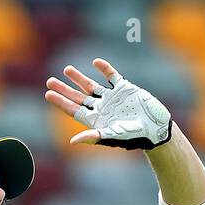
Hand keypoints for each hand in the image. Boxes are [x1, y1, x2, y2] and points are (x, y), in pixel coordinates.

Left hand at [44, 58, 173, 149]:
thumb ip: (93, 136)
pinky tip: (96, 63)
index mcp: (96, 120)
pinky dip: (104, 69)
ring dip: (79, 78)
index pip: (74, 109)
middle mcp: (101, 108)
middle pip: (78, 97)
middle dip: (64, 89)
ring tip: (66, 70)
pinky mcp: (125, 88)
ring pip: (91, 86)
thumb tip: (72, 141)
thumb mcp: (112, 136)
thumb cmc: (134, 136)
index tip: (48, 94)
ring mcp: (112, 98)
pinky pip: (112, 76)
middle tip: (50, 81)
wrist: (155, 127)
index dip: (61, 102)